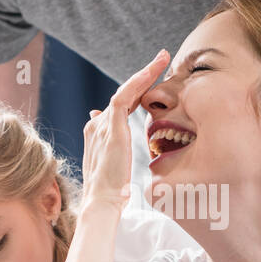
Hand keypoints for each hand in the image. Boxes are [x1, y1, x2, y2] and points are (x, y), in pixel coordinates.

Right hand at [82, 49, 168, 207]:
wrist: (101, 202)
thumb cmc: (111, 193)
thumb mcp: (115, 168)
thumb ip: (114, 150)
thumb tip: (113, 141)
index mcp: (99, 133)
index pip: (122, 106)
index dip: (138, 92)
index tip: (152, 83)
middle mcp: (98, 124)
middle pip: (125, 94)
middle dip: (143, 76)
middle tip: (161, 60)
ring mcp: (103, 123)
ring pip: (126, 90)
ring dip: (145, 72)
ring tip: (162, 58)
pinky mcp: (111, 126)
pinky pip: (125, 95)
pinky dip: (139, 80)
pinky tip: (153, 70)